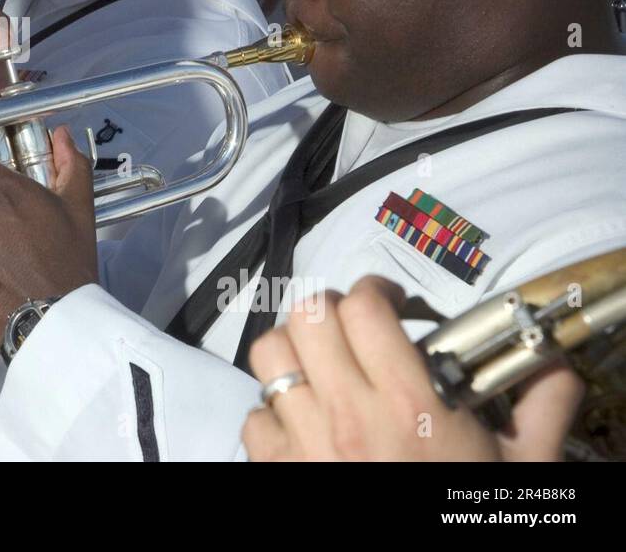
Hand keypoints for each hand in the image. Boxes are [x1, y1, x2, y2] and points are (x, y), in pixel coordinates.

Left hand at [242, 276, 583, 460]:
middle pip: (306, 317)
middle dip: (331, 312)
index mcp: (409, 404)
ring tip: (320, 366)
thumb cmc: (467, 515)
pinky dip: (273, 414)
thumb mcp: (520, 464)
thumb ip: (540, 406)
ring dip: (293, 353)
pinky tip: (303, 424)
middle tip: (353, 327)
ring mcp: (305, 442)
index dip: (376, 291)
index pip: (365, 307)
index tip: (390, 302)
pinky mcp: (277, 469)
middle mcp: (348, 415)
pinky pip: (254, 417)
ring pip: (269, 356)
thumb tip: (553, 365)